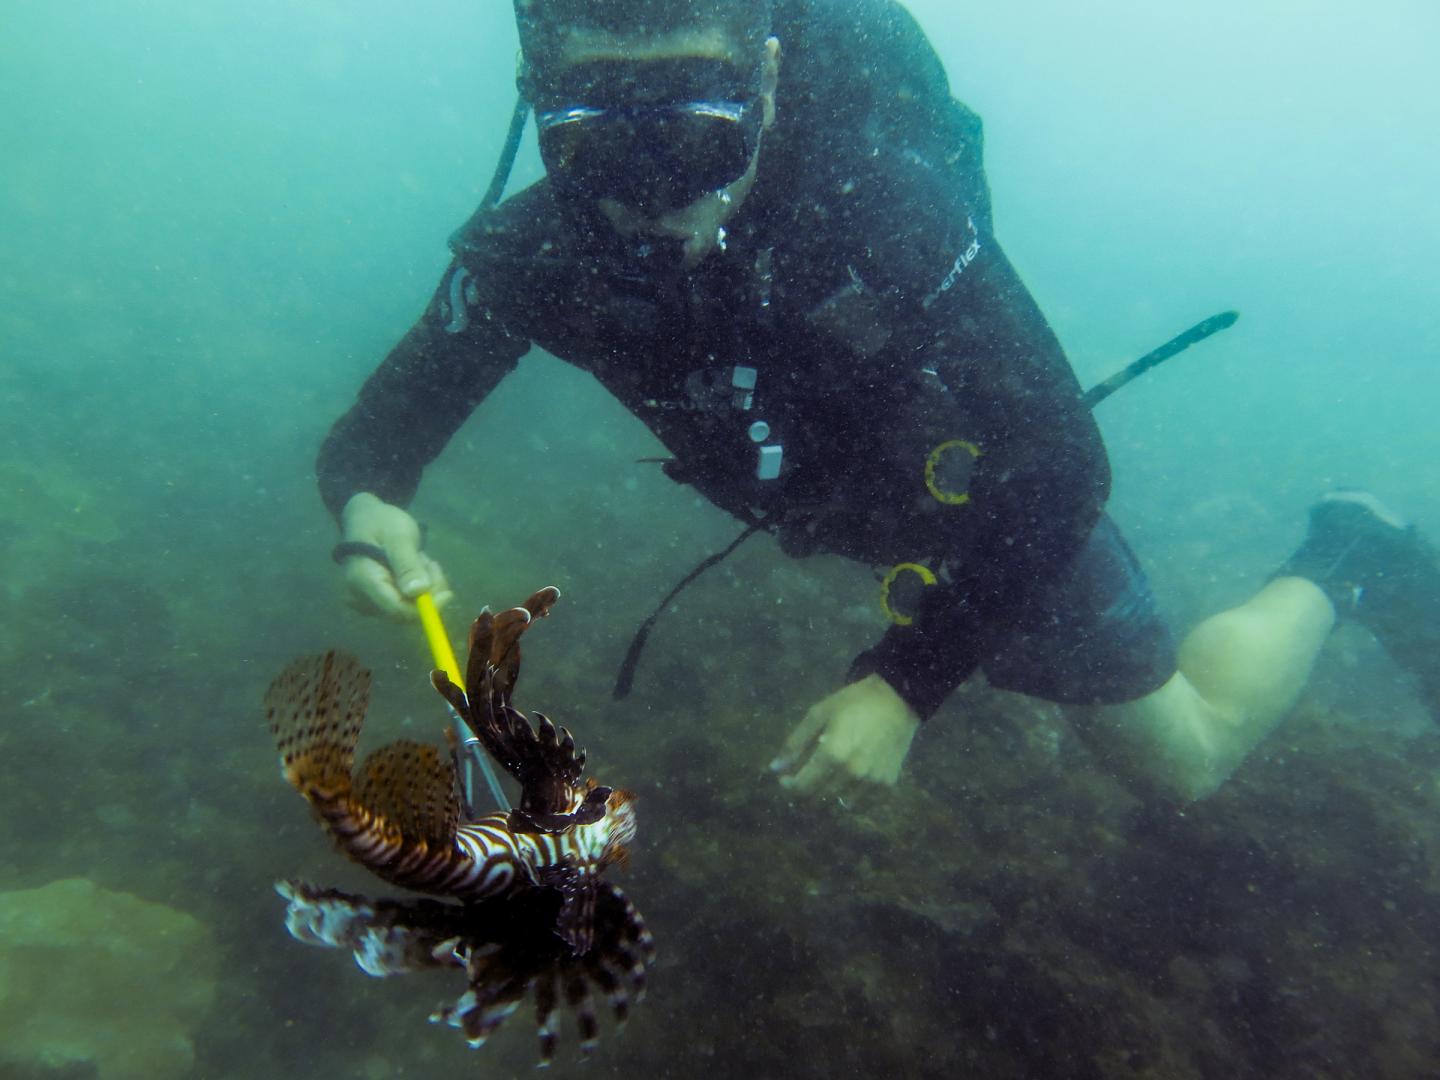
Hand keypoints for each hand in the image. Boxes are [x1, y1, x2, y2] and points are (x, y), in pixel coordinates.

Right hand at [338, 493, 453, 619]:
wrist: (366, 518)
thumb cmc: (381, 522)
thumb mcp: (399, 536)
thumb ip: (407, 565)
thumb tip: (417, 592)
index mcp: (362, 581)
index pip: (397, 610)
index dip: (425, 607)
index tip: (447, 593)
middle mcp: (359, 597)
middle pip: (404, 612)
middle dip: (427, 591)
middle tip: (430, 563)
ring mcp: (366, 601)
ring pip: (408, 608)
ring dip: (423, 586)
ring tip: (418, 558)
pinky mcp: (375, 601)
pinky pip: (404, 603)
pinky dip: (417, 587)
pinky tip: (413, 567)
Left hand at [770, 674, 919, 796]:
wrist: (897, 699)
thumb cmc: (853, 702)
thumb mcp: (818, 714)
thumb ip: (795, 743)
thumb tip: (774, 768)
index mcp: (832, 754)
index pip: (803, 786)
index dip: (790, 787)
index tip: (785, 780)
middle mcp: (852, 772)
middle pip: (820, 798)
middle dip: (807, 792)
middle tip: (804, 780)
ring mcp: (872, 781)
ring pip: (840, 804)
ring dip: (829, 796)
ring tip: (827, 780)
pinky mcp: (887, 783)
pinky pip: (864, 803)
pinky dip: (852, 797)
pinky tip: (848, 782)